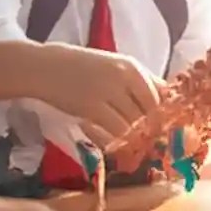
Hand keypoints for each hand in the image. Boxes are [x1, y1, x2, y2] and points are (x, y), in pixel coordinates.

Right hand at [31, 43, 160, 141]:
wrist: (46, 67)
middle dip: (150, 129)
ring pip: (134, 124)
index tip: (160, 127)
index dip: (162, 115)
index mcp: (132, 66)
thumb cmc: (81, 67)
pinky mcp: (92, 108)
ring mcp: (108, 92)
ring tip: (129, 143)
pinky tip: (114, 142)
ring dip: (133, 137)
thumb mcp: (113, 66)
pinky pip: (115, 131)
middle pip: (150, 112)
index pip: (160, 96)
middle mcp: (124, 77)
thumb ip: (138, 82)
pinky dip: (118, 140)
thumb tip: (164, 100)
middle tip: (145, 141)